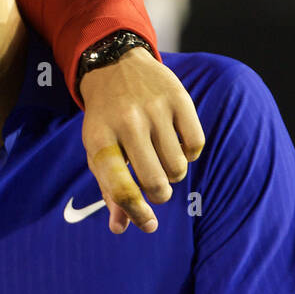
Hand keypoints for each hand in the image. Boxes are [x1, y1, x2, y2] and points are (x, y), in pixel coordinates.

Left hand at [79, 47, 204, 233]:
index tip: (149, 224)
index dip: (136, 213)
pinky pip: (196, 146)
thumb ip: (110, 189)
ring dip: (173, 173)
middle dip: (159, 194)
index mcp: (99, 139)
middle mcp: (127, 123)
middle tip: (154, 184)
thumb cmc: (105, 119)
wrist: (114, 66)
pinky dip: (190, 153)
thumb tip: (121, 228)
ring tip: (160, 158)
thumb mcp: (98, 149)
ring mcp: (154, 109)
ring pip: (178, 168)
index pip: (120, 187)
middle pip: (155, 183)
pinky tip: (175, 143)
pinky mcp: (179, 99)